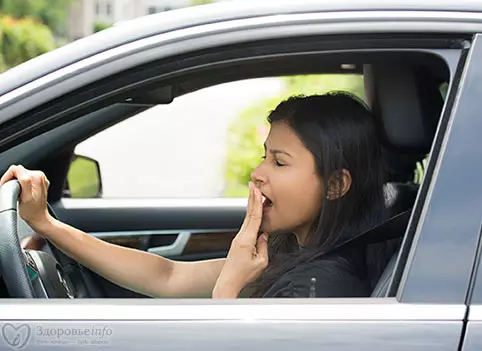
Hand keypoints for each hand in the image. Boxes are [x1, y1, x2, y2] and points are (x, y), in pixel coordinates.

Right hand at [0, 165, 51, 230]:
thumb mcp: (25, 197)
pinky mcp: (37, 182)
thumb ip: (24, 181)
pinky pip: (23, 179)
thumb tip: (19, 170)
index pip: (15, 169)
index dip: (7, 177)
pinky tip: (22, 193)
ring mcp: (39, 179)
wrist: (39, 218)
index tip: (5, 186)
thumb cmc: (32, 211)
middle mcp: (40, 176)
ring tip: (18, 194)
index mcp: (37, 177)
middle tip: (13, 193)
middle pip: (17, 171)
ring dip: (15, 183)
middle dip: (11, 181)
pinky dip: (20, 185)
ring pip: (19, 175)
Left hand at [212, 182, 268, 297]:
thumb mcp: (261, 263)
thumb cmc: (244, 276)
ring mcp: (238, 239)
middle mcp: (240, 237)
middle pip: (248, 214)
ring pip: (247, 219)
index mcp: (246, 240)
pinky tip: (254, 212)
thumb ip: (263, 246)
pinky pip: (246, 226)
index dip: (257, 203)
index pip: (254, 218)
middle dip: (252, 198)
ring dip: (251, 205)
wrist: (227, 283)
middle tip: (253, 184)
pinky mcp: (238, 243)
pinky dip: (251, 216)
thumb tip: (264, 235)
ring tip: (255, 193)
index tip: (257, 190)